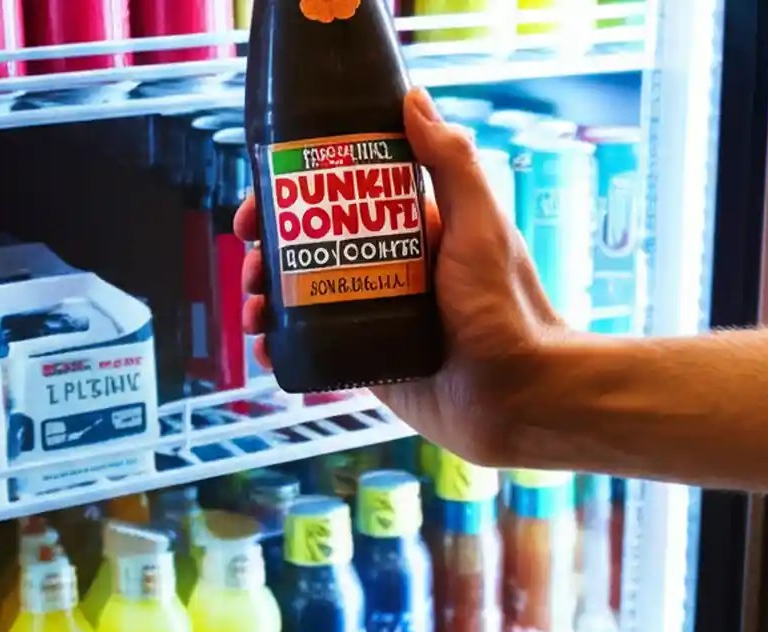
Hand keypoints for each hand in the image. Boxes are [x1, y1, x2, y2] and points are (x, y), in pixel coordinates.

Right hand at [237, 88, 563, 465]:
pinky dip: (280, 344)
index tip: (258, 203)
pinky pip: (311, 347)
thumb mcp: (480, 225)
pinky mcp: (367, 360)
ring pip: (301, 297)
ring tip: (254, 309)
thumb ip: (451, 163)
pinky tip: (265, 346)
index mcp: (409, 229)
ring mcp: (373, 315)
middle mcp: (387, 267)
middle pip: (307, 248)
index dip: (290, 196)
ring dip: (265, 297)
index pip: (336, 199)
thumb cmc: (509, 309)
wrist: (519, 396)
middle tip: (248, 261)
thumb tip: (413, 99)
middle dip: (266, 251)